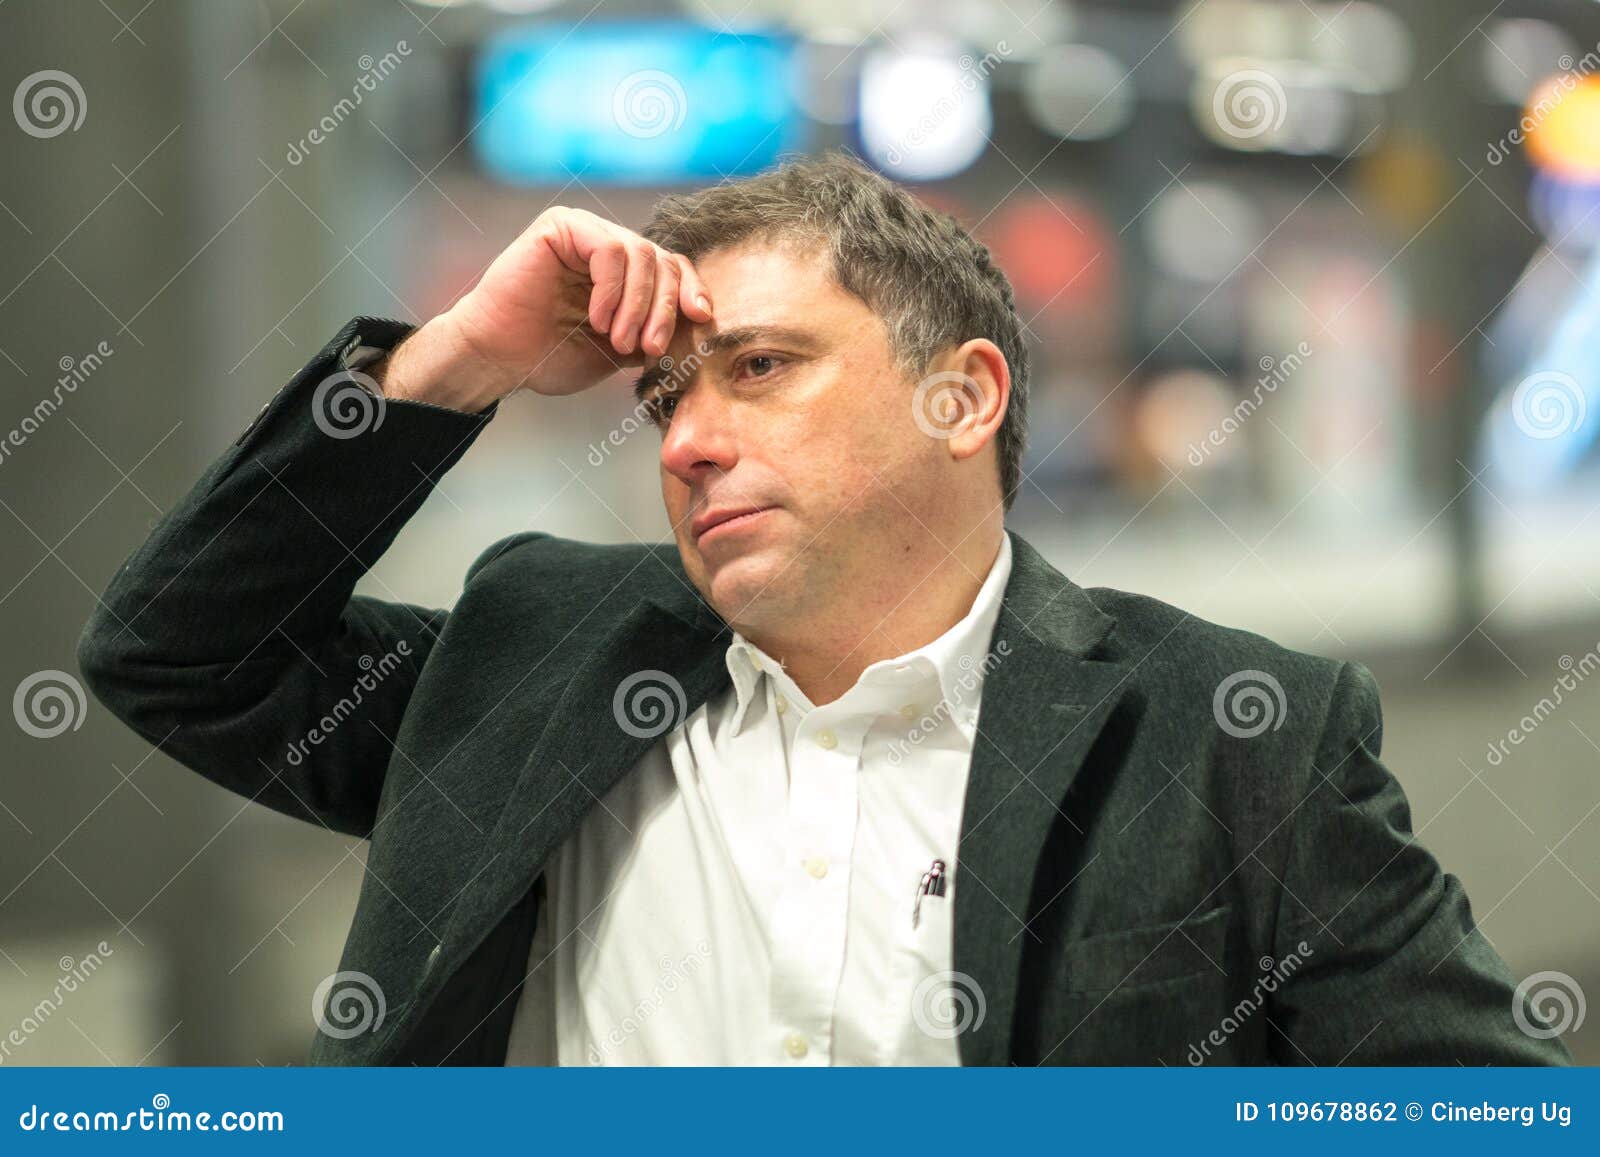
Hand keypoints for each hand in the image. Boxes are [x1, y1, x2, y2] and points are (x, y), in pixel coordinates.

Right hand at [378, 206, 712, 410]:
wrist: (501, 358)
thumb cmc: (554, 355)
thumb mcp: (621, 349)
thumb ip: (656, 331)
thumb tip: (704, 326)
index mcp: (626, 271)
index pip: (674, 267)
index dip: (692, 290)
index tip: (701, 319)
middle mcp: (608, 244)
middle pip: (663, 260)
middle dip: (664, 308)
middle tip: (649, 348)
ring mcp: (585, 231)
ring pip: (641, 253)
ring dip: (639, 304)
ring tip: (620, 341)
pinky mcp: (561, 226)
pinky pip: (608, 248)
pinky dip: (612, 288)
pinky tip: (598, 318)